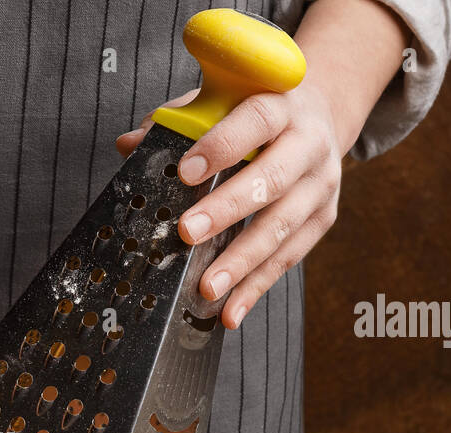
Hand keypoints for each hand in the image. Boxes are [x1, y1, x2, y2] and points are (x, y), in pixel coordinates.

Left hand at [116, 79, 342, 329]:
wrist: (319, 115)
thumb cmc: (253, 114)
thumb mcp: (220, 103)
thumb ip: (177, 123)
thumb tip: (129, 144)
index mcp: (281, 105)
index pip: (255, 122)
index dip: (221, 147)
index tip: (185, 172)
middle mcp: (309, 144)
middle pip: (271, 179)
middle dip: (227, 210)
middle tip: (187, 233)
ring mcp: (320, 185)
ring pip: (281, 227)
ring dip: (242, 262)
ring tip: (208, 288)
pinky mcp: (322, 219)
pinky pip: (288, 258)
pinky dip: (256, 288)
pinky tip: (231, 311)